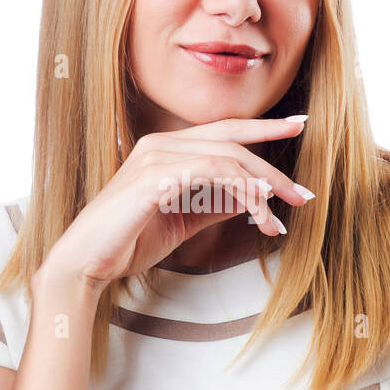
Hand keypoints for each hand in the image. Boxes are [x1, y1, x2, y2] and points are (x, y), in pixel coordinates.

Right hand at [36, 117, 314, 293]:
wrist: (87, 263)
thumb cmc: (129, 241)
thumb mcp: (184, 220)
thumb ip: (215, 204)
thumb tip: (253, 197)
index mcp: (166, 149)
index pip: (223, 131)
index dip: (262, 128)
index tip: (297, 127)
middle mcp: (161, 144)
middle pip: (232, 140)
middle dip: (273, 164)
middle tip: (303, 194)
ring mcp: (156, 157)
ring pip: (226, 157)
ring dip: (260, 189)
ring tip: (277, 218)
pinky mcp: (154, 178)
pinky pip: (211, 174)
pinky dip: (240, 189)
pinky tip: (257, 206)